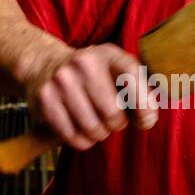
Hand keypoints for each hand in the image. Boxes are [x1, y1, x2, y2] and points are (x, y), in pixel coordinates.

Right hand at [22, 43, 155, 150]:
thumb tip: (149, 117)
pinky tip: (82, 130)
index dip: (144, 104)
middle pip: (112, 113)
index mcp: (108, 54)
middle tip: (114, 119)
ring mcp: (62, 81)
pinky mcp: (45, 100)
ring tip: (97, 123)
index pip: (132, 77)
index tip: (147, 120)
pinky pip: (72, 137)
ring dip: (100, 133)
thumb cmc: (92, 75)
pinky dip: (82, 141)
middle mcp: (83, 64)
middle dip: (118, 123)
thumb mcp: (115, 68)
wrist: (45, 64)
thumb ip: (139, 87)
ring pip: (93, 129)